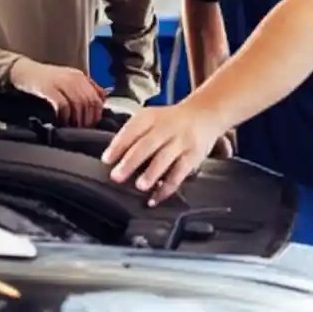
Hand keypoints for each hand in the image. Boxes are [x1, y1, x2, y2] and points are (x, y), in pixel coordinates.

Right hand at [9, 59, 105, 126]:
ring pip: (78, 104)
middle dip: (88, 118)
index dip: (97, 113)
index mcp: (80, 77)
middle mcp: (73, 78)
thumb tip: (102, 100)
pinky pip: (63, 105)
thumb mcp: (69, 80)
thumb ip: (85, 88)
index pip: (97, 97)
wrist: (25, 71)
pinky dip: (64, 116)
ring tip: (73, 127)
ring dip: (77, 119)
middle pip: (89, 102)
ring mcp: (61, 82)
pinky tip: (62, 121)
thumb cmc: (47, 79)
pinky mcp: (49, 88)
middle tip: (84, 128)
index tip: (93, 123)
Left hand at [100, 102, 228, 205]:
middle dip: (131, 161)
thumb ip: (133, 135)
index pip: (132, 129)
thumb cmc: (171, 121)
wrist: (205, 113)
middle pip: (147, 144)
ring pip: (165, 158)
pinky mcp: (193, 156)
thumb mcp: (151, 118)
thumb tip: (112, 159)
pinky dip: (167, 188)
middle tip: (117, 176)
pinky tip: (155, 198)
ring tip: (140, 186)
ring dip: (151, 173)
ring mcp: (181, 142)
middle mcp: (166, 128)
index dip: (118, 145)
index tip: (106, 159)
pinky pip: (179, 173)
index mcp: (150, 117)